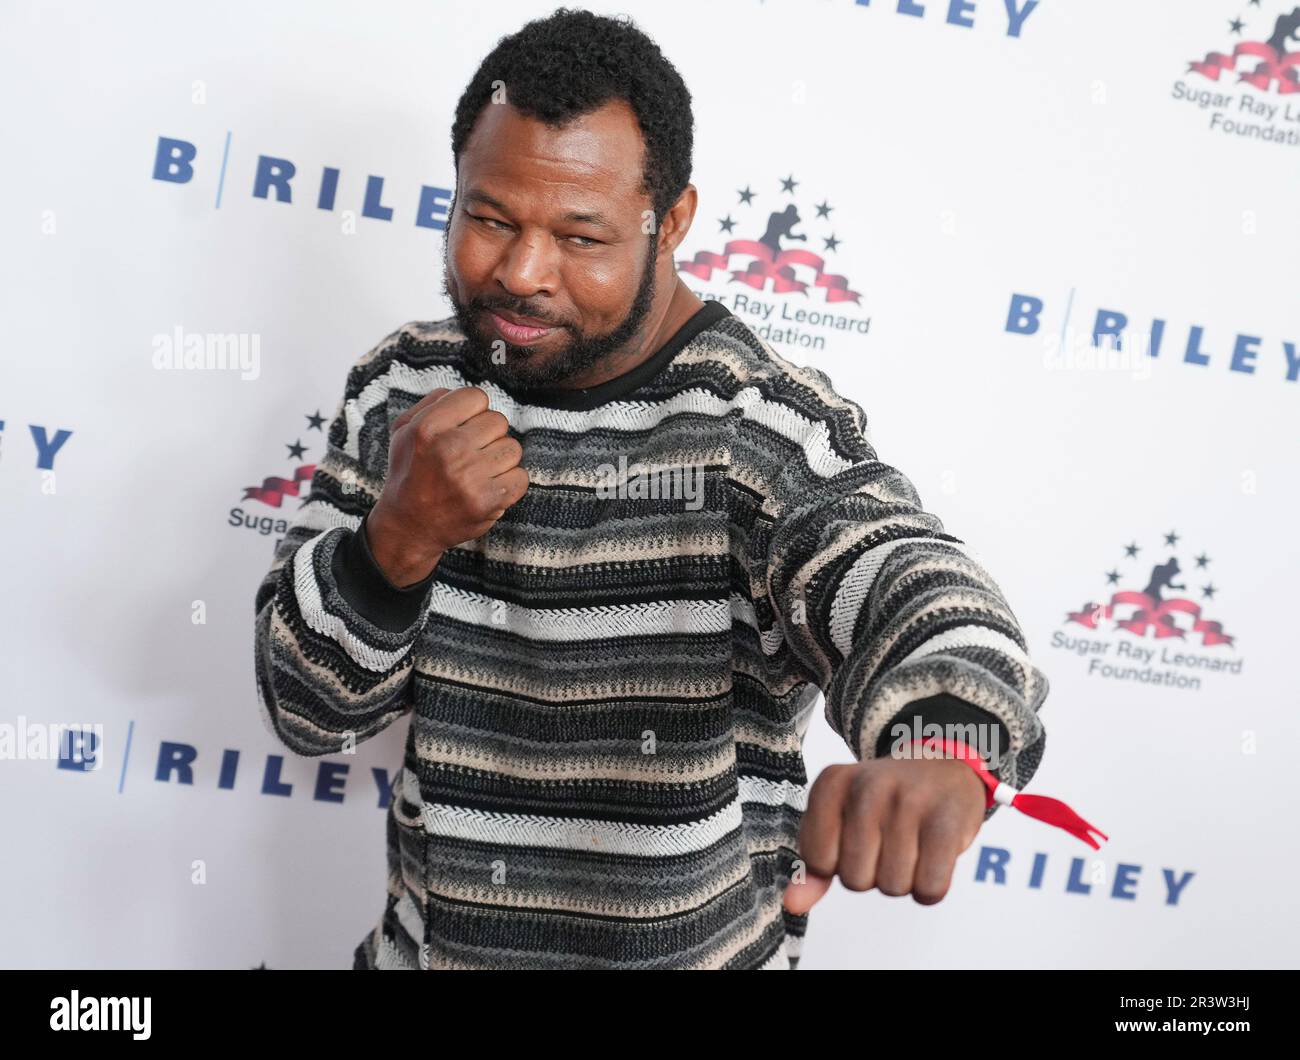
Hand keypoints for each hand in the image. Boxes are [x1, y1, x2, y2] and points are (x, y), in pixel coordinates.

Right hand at [366, 386, 528, 585]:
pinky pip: (521, 477)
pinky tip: (489, 487)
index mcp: (427, 428)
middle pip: (498, 421)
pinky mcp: (488, 501)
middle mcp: (449, 450)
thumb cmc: (410, 473)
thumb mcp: (404, 431)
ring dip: (500, 459)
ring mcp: (470, 477)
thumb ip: (433, 403)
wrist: (409, 526)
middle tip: (469, 454)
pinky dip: (510, 483)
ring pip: (513, 448)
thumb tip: (467, 394)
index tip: (463, 428)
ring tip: (478, 472)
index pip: (476, 397)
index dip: (473, 412)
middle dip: (487, 435)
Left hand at [782, 755, 987, 912]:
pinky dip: (930, 888)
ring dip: (904, 880)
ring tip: (911, 845)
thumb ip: (813, 863)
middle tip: (887, 843)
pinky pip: (930, 887)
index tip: (853, 840)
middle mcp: (867, 787)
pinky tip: (932, 858)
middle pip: (854, 879)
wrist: (942, 766)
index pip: (817, 860)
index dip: (836, 863)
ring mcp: (909, 802)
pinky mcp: (946, 822)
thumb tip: (793, 904)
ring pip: (893, 886)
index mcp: (831, 783)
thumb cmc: (883, 801)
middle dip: (872, 875)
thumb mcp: (839, 818)